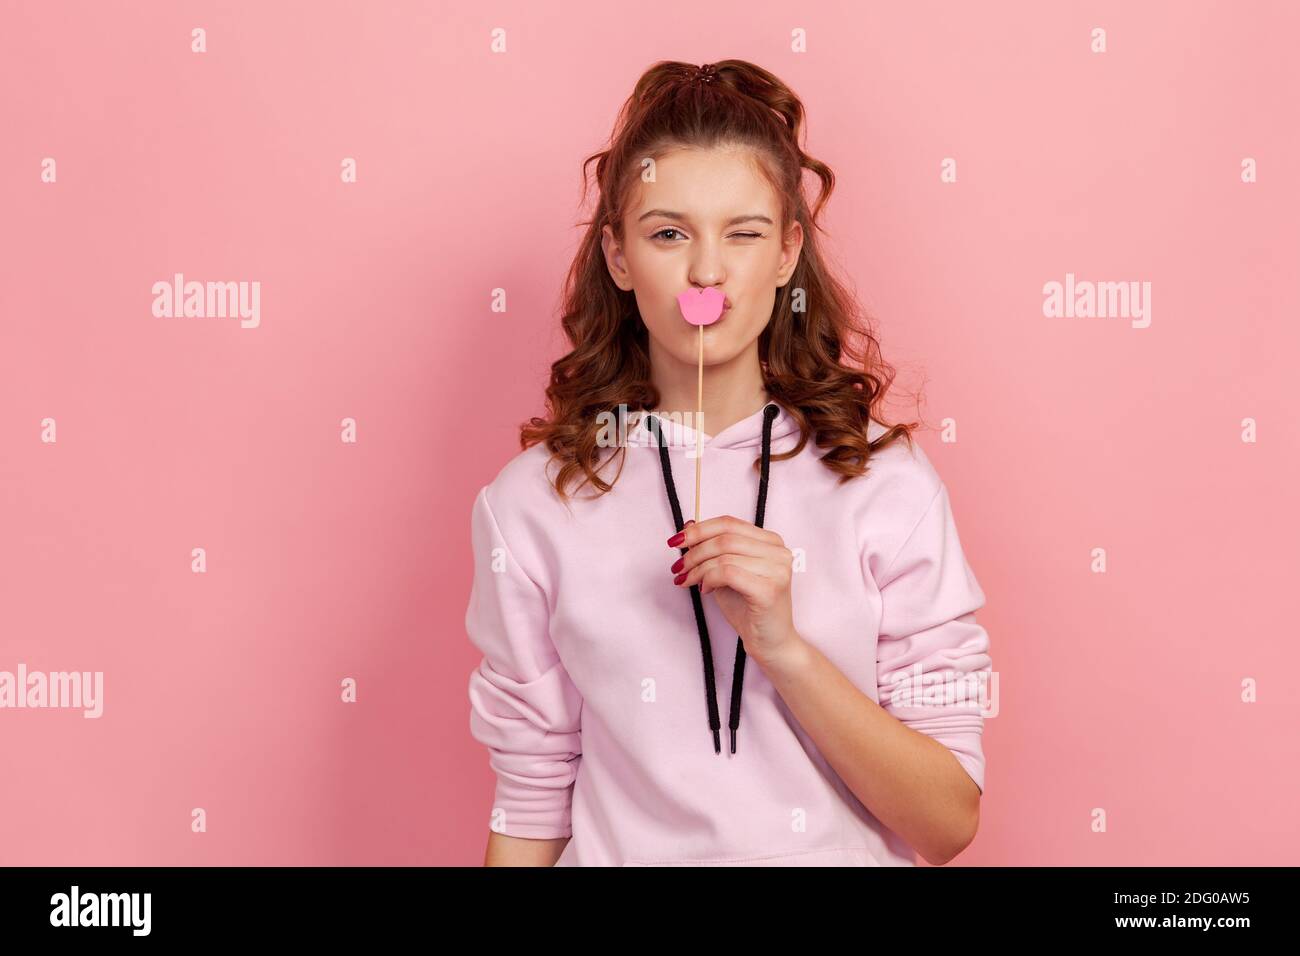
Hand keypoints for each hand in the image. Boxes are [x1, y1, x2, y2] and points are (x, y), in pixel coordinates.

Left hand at [667, 515, 798, 665]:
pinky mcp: (768, 589)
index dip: (699, 529)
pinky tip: (705, 590)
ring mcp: (777, 570)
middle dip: (694, 552)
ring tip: (688, 581)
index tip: (677, 540)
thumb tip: (689, 526)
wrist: (770, 643)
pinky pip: (728, 573)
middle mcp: (779, 552)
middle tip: (678, 567)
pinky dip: (709, 579)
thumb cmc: (750, 609)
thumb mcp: (726, 572)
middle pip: (725, 538)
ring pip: (724, 556)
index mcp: (771, 542)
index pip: (729, 523)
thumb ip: (712, 549)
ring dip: (698, 569)